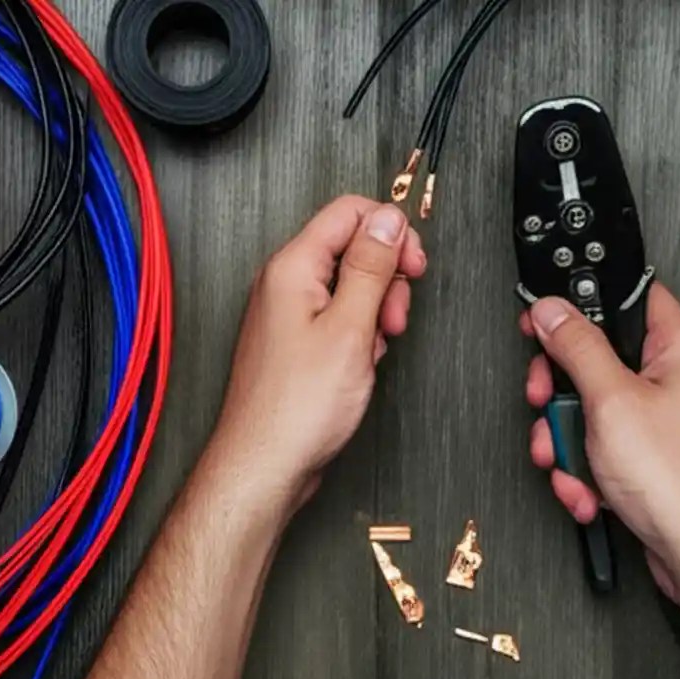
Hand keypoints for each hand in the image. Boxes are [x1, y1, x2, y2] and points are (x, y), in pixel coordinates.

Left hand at [206, 196, 425, 513]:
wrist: (266, 464)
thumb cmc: (297, 408)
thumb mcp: (351, 328)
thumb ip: (372, 268)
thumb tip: (388, 220)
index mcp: (293, 268)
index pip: (349, 213)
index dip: (391, 232)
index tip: (413, 264)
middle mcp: (285, 284)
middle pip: (352, 247)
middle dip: (387, 277)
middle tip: (395, 315)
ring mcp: (289, 313)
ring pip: (350, 286)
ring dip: (376, 310)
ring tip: (376, 345)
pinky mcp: (296, 341)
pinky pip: (339, 317)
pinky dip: (359, 334)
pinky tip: (361, 362)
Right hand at [521, 285, 679, 602]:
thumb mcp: (612, 401)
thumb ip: (577, 348)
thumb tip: (554, 311)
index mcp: (679, 347)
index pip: (626, 294)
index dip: (580, 301)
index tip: (545, 318)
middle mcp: (676, 377)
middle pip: (595, 358)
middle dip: (561, 393)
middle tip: (549, 403)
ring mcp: (662, 418)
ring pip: (590, 409)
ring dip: (569, 441)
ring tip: (572, 463)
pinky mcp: (650, 455)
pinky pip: (602, 445)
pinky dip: (586, 469)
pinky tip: (590, 489)